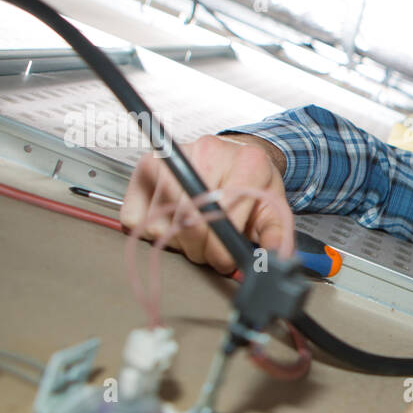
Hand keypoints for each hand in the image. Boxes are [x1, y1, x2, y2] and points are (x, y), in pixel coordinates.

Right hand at [120, 133, 290, 274]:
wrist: (237, 157)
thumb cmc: (253, 185)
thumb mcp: (274, 208)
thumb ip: (277, 234)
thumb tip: (274, 256)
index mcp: (247, 162)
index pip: (223, 213)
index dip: (221, 247)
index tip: (225, 259)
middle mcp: (208, 152)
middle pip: (188, 221)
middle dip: (201, 250)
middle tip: (212, 253)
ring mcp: (174, 157)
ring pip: (160, 222)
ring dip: (177, 242)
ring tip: (196, 235)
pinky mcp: (144, 167)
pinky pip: (135, 217)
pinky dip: (152, 230)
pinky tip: (173, 223)